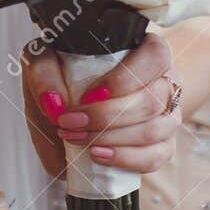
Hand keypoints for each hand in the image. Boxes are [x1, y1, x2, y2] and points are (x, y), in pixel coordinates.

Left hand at [23, 32, 178, 174]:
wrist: (72, 115)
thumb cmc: (65, 81)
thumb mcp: (45, 66)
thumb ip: (43, 72)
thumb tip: (54, 102)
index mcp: (144, 50)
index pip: (156, 56)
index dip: (125, 79)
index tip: (89, 96)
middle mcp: (163, 81)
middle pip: (152, 100)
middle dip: (107, 117)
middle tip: (70, 123)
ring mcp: (167, 115)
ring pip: (154, 131)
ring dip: (112, 139)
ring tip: (77, 140)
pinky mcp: (162, 146)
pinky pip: (156, 157)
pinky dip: (125, 159)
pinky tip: (98, 155)